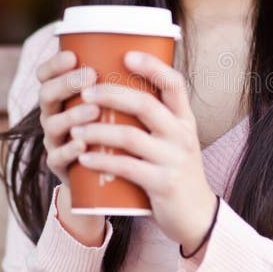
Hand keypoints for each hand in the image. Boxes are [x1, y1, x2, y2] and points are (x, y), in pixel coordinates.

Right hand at [36, 50, 105, 243]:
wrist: (110, 182)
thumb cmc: (117, 135)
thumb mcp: (116, 108)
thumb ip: (124, 85)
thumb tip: (155, 52)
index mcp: (64, 97)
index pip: (47, 75)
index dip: (54, 64)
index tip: (73, 55)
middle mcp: (54, 116)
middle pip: (47, 95)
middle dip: (66, 83)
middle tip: (89, 76)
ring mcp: (55, 142)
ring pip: (53, 125)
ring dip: (72, 116)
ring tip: (93, 110)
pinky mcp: (61, 167)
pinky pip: (58, 159)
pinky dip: (69, 151)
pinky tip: (82, 146)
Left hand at [74, 50, 217, 250]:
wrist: (196, 215)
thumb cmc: (175, 171)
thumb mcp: (174, 139)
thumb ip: (155, 118)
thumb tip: (118, 89)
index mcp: (184, 119)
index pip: (174, 83)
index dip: (152, 66)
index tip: (127, 55)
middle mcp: (182, 135)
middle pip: (146, 104)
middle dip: (111, 94)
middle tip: (85, 91)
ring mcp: (173, 160)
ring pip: (131, 136)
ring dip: (98, 130)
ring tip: (76, 128)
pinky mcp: (163, 184)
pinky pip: (127, 167)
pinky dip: (102, 160)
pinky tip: (84, 157)